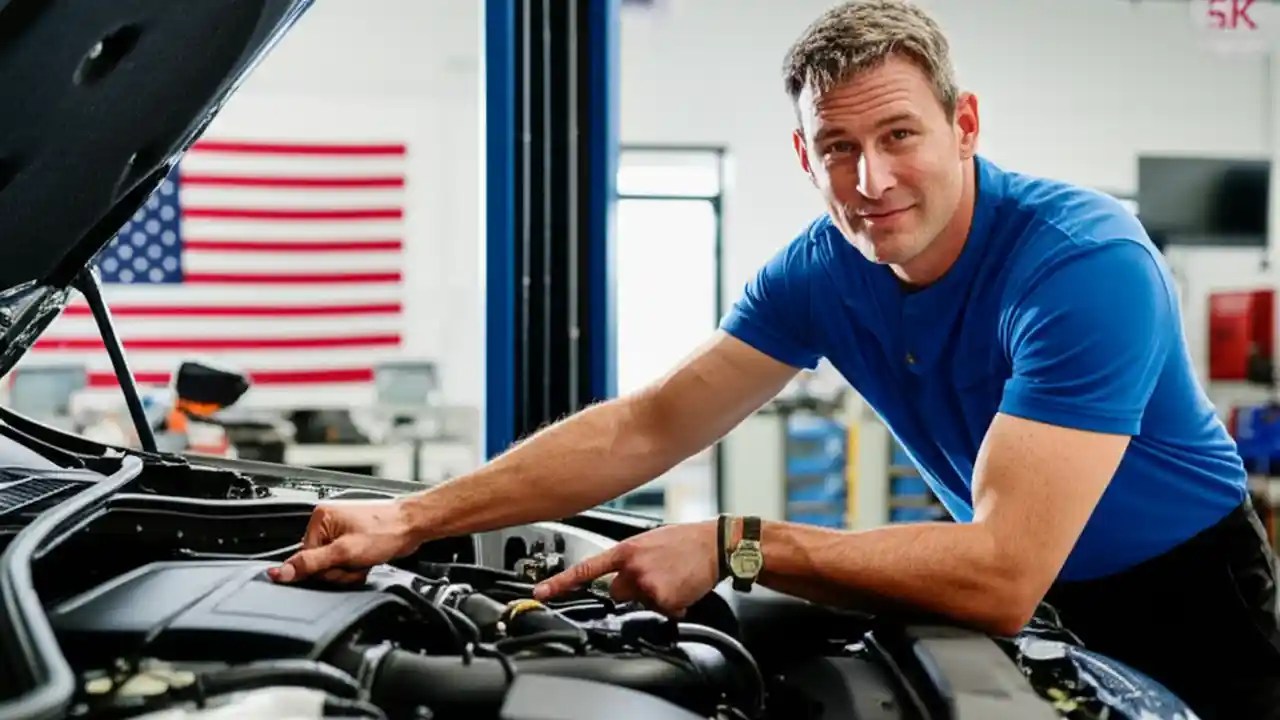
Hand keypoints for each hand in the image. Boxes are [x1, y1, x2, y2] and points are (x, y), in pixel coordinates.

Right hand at [269, 499, 421, 584]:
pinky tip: (366, 561)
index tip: (340, 565)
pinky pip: (343, 563)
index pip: (303, 557)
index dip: (323, 569)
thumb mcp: (344, 552)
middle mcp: (327, 523)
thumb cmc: (386, 532)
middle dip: (338, 570)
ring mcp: (340, 532)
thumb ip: (311, 564)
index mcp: (320, 519)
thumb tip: (281, 573)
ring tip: (363, 560)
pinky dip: (355, 567)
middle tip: (356, 562)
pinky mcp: (351, 540)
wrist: (413, 526)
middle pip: (318, 564)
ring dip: (348, 570)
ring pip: (332, 567)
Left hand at [533, 520, 720, 616]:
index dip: (560, 583)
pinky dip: (672, 605)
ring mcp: (646, 584)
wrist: (715, 544)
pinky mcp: (662, 599)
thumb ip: (629, 559)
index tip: (541, 593)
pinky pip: (661, 611)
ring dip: (654, 596)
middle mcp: (632, 567)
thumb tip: (619, 576)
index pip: (586, 569)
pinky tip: (682, 587)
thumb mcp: (650, 541)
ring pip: (641, 603)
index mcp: (626, 550)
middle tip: (656, 575)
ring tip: (673, 578)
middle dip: (632, 590)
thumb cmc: (685, 541)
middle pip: (617, 593)